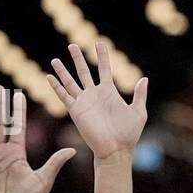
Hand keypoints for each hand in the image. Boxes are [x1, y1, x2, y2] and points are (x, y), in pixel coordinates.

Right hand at [47, 41, 147, 158]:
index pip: (104, 69)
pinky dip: (56, 86)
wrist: (116, 150)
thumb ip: (139, 95)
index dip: (102, 56)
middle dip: (78, 59)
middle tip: (73, 45)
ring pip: (71, 82)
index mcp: (109, 92)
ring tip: (56, 59)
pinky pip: (64, 96)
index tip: (99, 43)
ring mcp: (84, 102)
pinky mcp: (76, 111)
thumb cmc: (128, 134)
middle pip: (84, 72)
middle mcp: (94, 95)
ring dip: (63, 71)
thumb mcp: (138, 112)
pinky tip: (49, 76)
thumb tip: (144, 79)